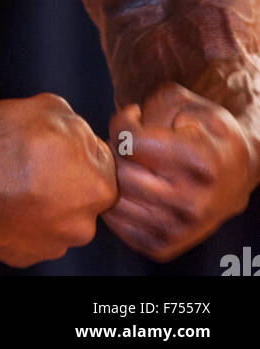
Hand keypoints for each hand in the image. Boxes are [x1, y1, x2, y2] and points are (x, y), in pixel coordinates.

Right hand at [0, 93, 116, 266]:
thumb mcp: (51, 107)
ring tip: (7, 178)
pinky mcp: (19, 257)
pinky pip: (21, 234)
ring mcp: (50, 246)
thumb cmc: (7, 141)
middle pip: (77, 197)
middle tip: (29, 160)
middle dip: (58, 180)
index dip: (75, 148)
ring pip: (49, 219)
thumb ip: (75, 125)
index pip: (100, 165)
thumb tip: (76, 133)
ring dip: (35, 202)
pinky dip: (11, 218)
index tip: (54, 143)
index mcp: (100, 187)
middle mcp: (81, 225)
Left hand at [105, 83, 255, 260]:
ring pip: (116, 200)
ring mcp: (179, 229)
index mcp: (202, 162)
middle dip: (115, 149)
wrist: (235, 173)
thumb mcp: (185, 102)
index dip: (123, 122)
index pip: (132, 143)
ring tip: (130, 161)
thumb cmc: (205, 131)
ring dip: (114, 175)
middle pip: (121, 174)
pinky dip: (115, 201)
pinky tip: (130, 184)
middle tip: (127, 140)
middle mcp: (194, 202)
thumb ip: (151, 106)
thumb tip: (124, 132)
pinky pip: (117, 224)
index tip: (133, 116)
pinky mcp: (164, 246)